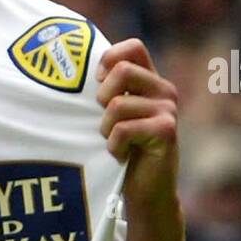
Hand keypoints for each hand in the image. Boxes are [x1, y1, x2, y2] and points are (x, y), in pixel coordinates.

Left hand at [96, 38, 178, 212]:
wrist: (146, 192)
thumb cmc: (123, 151)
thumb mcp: (113, 115)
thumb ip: (107, 91)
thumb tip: (72, 66)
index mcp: (150, 81)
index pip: (133, 47)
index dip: (109, 60)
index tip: (98, 85)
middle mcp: (164, 90)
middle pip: (122, 70)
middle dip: (102, 98)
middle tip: (106, 122)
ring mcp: (168, 109)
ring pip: (117, 104)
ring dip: (106, 129)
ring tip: (115, 143)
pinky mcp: (166, 130)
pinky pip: (123, 128)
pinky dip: (114, 146)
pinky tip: (122, 155)